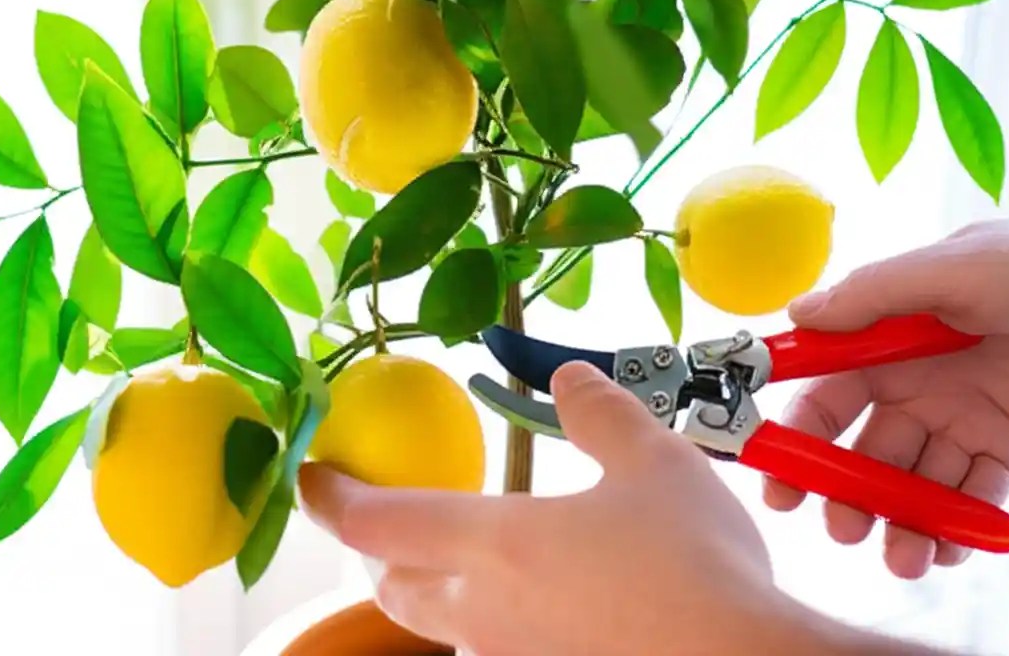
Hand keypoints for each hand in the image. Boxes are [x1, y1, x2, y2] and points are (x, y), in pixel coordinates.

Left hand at [299, 362, 922, 655]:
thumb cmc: (696, 566)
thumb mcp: (654, 465)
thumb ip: (600, 415)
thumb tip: (567, 379)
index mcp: (495, 545)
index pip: (378, 522)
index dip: (333, 498)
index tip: (312, 476)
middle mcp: (486, 611)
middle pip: (394, 585)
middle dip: (378, 551)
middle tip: (391, 516)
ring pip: (443, 625)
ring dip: (435, 588)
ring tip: (473, 557)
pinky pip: (496, 648)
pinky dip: (492, 617)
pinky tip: (545, 600)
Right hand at [767, 205, 1008, 578]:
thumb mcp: (952, 269)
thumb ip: (872, 297)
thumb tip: (795, 315)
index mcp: (890, 338)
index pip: (826, 391)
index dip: (796, 430)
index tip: (770, 468)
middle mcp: (918, 384)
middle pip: (862, 451)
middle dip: (843, 491)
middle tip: (839, 524)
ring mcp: (963, 420)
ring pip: (914, 484)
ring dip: (899, 523)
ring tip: (900, 556)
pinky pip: (973, 499)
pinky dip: (957, 529)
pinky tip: (946, 550)